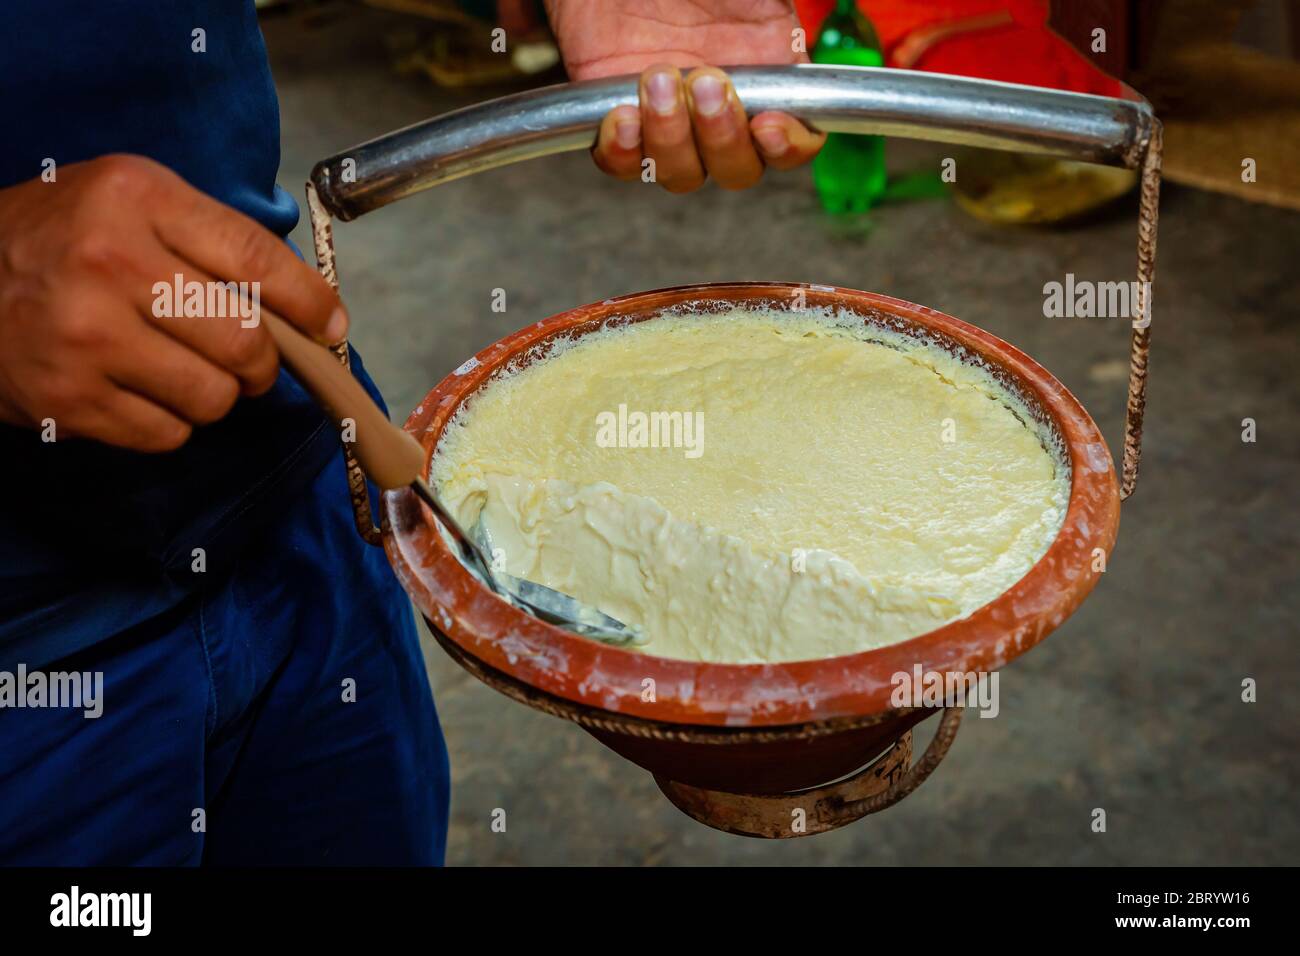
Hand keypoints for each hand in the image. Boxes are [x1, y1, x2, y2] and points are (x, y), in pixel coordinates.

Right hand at [0, 155, 346, 451]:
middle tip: (250, 361)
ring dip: (216, 394)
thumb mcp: (129, 201)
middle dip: (264, 362)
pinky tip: (139, 391)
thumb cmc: (56, 238)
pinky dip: (170, 422)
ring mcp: (83, 336)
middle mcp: (109, 263)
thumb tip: (312, 308)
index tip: (330, 324)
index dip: (310, 302)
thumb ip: (212, 240)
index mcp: (135, 199)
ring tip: (183, 370)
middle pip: (246, 342)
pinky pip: (167, 434)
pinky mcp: (66, 398)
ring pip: (213, 398)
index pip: (256, 258)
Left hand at [545, 0, 825, 191]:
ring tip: (658, 79)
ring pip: (682, 173)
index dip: (787, 147)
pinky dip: (623, 151)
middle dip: (723, 137)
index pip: (795, 141)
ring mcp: (671, 124)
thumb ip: (780, 12)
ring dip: (672, 138)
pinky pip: (624, 164)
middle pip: (737, 169)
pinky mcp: (620, 124)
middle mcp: (722, 112)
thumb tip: (818, 29)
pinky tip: (623, 118)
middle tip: (705, 84)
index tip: (768, 125)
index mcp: (766, 81)